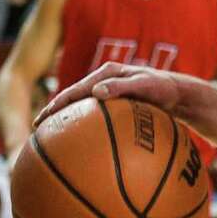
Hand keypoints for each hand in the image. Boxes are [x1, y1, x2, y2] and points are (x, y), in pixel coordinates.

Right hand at [34, 62, 187, 127]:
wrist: (180, 93)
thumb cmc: (164, 88)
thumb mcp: (146, 85)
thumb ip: (122, 87)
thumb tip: (96, 93)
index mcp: (106, 74)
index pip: (75, 90)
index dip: (57, 104)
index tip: (43, 119)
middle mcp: (103, 82)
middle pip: (72, 98)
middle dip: (53, 113)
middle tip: (37, 130)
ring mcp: (108, 93)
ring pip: (81, 107)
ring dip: (66, 119)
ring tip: (50, 138)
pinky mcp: (114, 103)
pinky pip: (95, 116)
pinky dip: (84, 125)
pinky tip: (79, 143)